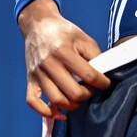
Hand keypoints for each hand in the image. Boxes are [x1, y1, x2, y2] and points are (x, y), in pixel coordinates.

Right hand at [18, 0, 110, 117]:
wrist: (38, 25)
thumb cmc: (62, 32)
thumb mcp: (83, 37)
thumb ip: (94, 56)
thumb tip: (102, 74)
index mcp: (64, 51)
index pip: (88, 75)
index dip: (102, 82)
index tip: (105, 83)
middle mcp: (49, 64)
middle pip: (74, 93)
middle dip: (88, 95)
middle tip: (91, 89)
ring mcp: (38, 73)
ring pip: (57, 101)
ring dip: (72, 105)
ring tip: (78, 98)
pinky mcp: (30, 79)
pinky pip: (33, 102)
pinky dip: (46, 111)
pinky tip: (58, 111)